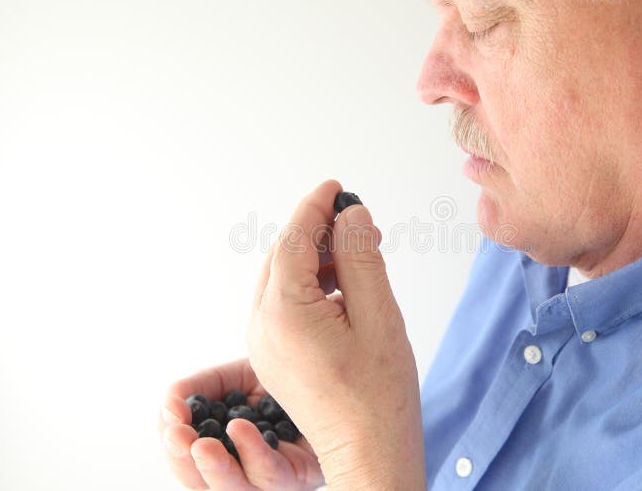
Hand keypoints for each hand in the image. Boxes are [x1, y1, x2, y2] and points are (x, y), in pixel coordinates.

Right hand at [158, 359, 324, 489]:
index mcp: (226, 451)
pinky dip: (253, 453)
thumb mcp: (229, 378)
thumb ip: (194, 390)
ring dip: (215, 470)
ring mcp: (277, 476)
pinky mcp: (305, 473)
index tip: (169, 422)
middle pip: (208, 486)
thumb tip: (168, 406)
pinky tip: (240, 428)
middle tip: (177, 438)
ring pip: (239, 490)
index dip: (174, 450)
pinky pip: (275, 475)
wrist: (326, 360)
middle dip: (186, 465)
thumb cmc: (280, 375)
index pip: (189, 463)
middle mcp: (249, 469)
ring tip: (201, 444)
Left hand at [247, 180, 425, 489]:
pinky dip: (312, 286)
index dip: (315, 207)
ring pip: (284, 280)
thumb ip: (362, 258)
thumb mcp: (379, 316)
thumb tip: (352, 216)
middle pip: (283, 258)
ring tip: (360, 255)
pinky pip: (286, 305)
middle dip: (318, 232)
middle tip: (358, 221)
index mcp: (284, 315)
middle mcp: (262, 328)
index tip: (335, 187)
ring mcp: (263, 345)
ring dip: (317, 259)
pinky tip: (344, 286)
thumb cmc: (378, 397)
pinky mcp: (273, 357)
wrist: (369, 454)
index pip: (293, 241)